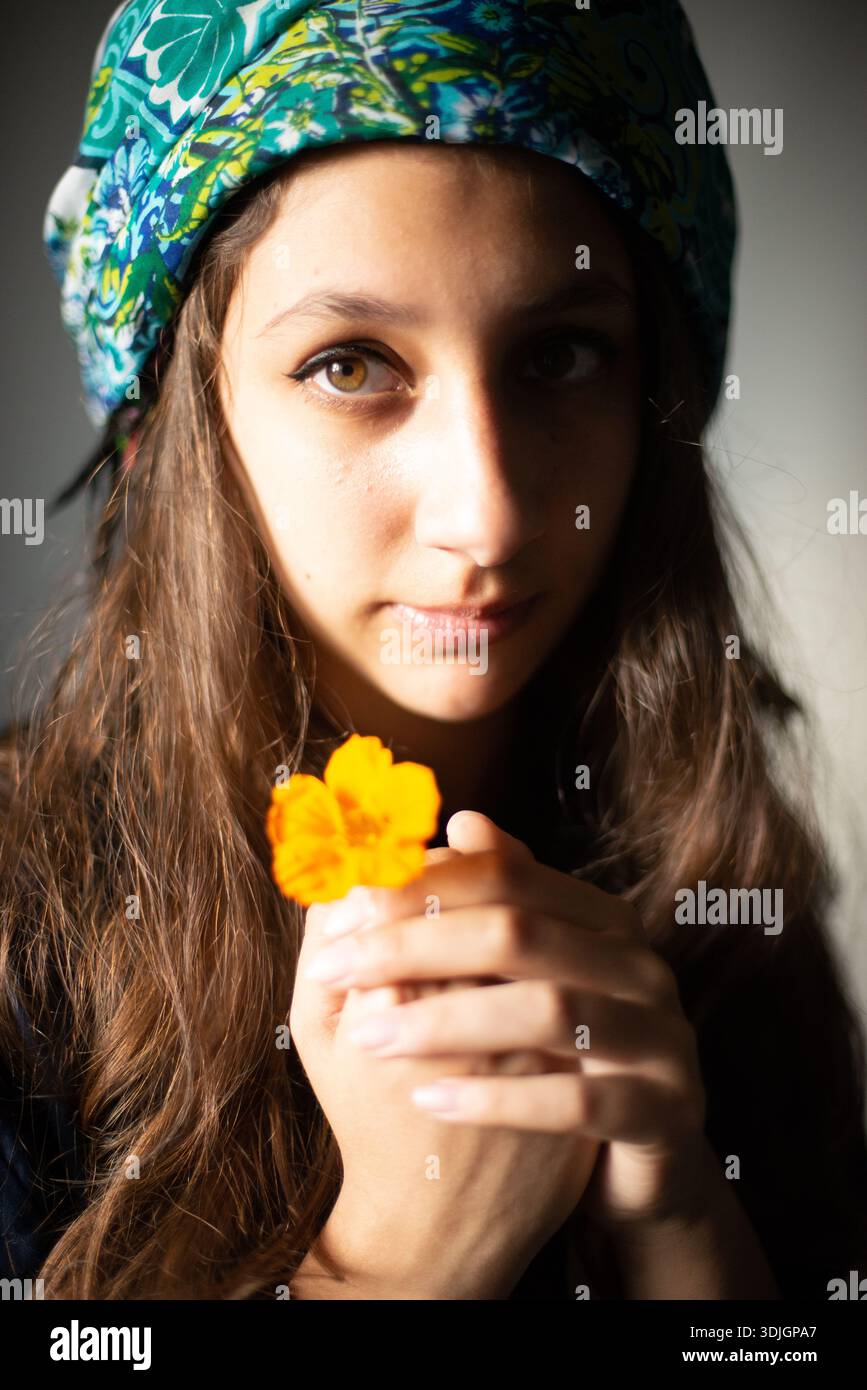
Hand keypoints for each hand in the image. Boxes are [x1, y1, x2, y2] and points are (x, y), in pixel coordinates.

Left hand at [305, 810, 708, 1235]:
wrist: (635, 1166)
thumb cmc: (556, 1061)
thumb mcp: (520, 984)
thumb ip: (492, 908)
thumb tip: (458, 819)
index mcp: (601, 918)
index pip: (504, 875)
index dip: (416, 886)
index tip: (338, 913)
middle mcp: (638, 964)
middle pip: (519, 931)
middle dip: (413, 946)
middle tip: (332, 970)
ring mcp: (661, 1036)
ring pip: (548, 1009)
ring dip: (444, 1021)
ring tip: (365, 1037)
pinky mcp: (664, 1111)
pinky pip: (577, 1100)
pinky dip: (498, 1098)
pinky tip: (428, 1101)